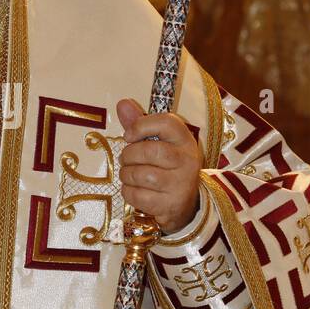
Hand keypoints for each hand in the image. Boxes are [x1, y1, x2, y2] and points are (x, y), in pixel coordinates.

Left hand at [117, 98, 202, 235]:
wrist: (185, 203)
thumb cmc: (166, 166)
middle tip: (126, 159)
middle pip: (150, 151)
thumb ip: (140, 123)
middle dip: (129, 155)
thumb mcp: (158, 141)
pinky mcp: (171, 204)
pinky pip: (138, 195)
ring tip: (129, 174)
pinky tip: (134, 189)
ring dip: (126, 174)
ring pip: (142, 175)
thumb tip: (122, 104)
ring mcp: (181, 184)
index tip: (129, 135)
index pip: (166, 122)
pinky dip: (128, 192)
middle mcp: (187, 160)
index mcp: (184, 139)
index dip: (141, 126)